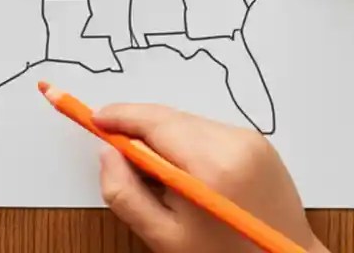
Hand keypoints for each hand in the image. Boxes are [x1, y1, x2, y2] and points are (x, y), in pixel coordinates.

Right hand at [95, 104, 324, 252]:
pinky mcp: (259, 141)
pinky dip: (189, 142)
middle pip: (171, 117)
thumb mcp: (164, 237)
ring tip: (156, 173)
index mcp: (210, 166)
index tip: (94, 118)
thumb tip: (107, 154)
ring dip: (164, 137)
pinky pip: (210, 130)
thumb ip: (126, 194)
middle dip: (139, 127)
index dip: (120, 116)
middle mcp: (234, 142)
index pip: (155, 122)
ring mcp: (250, 139)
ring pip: (189, 122)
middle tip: (116, 149)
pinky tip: (185, 172)